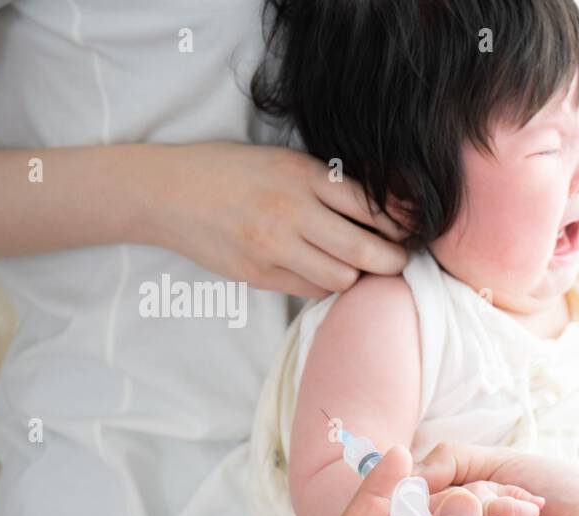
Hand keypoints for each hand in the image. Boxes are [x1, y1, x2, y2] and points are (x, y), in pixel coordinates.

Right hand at [146, 142, 408, 298]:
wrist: (168, 192)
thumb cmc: (233, 172)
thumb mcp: (285, 162)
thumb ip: (332, 185)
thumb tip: (390, 211)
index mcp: (301, 175)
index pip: (370, 207)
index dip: (399, 226)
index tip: (411, 233)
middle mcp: (290, 211)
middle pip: (366, 251)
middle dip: (392, 261)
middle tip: (398, 261)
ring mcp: (273, 247)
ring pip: (343, 278)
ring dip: (356, 275)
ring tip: (358, 266)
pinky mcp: (259, 274)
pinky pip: (312, 290)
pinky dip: (325, 284)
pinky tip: (322, 271)